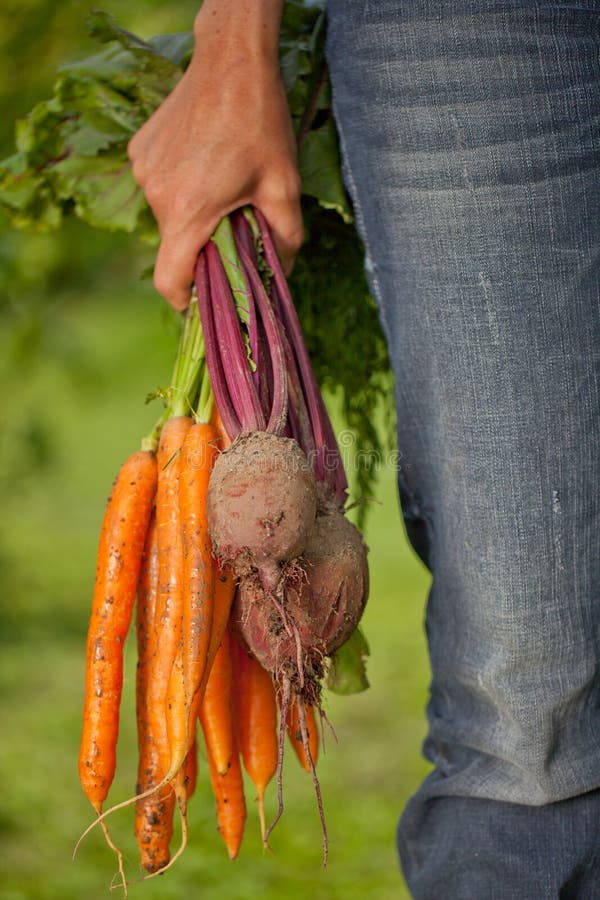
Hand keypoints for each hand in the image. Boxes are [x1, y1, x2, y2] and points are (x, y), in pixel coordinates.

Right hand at [128, 2, 302, 309]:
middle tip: (234, 228)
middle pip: (174, 245)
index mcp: (188, 212)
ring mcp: (143, 170)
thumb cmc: (261, 123)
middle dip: (202, 247)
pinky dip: (181, 187)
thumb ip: (285, 240)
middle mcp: (156, 195)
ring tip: (223, 186)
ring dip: (193, 214)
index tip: (204, 302)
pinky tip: (206, 162)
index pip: (170, 281)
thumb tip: (282, 274)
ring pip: (168, 214)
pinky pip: (160, 185)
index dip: (186, 300)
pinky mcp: (140, 150)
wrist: (230, 58)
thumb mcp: (284, 187)